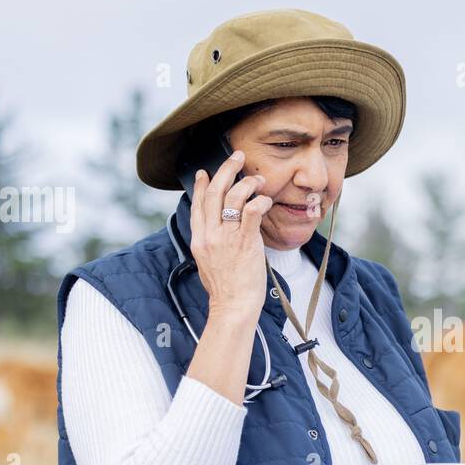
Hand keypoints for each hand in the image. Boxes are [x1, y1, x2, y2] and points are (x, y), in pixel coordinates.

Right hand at [189, 151, 272, 315]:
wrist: (233, 307)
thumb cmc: (225, 290)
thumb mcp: (208, 263)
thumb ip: (210, 244)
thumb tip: (215, 233)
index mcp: (199, 239)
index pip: (197, 205)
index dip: (200, 185)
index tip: (204, 172)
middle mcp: (210, 235)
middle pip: (214, 193)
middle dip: (225, 170)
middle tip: (237, 157)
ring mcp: (227, 238)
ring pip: (234, 198)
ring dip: (247, 183)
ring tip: (259, 179)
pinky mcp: (246, 242)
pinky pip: (253, 212)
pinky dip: (260, 201)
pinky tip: (266, 200)